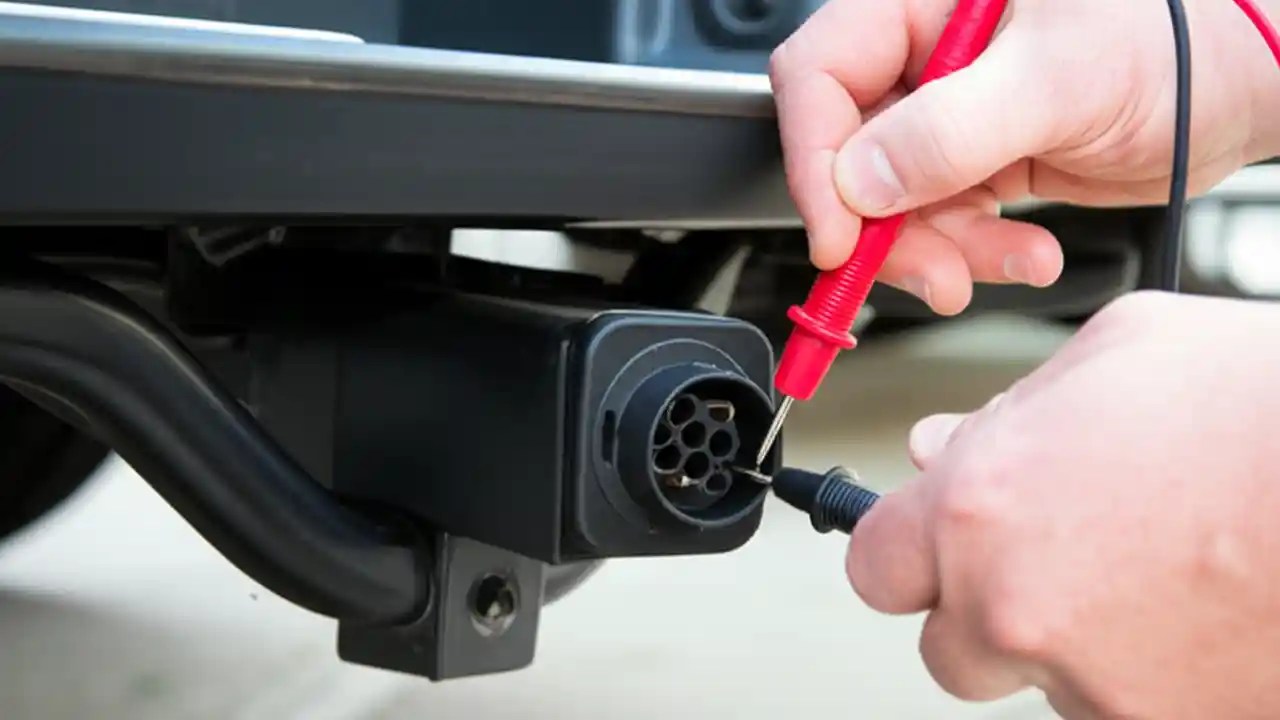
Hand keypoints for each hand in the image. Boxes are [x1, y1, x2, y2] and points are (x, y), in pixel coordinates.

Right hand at [770, 0, 1279, 313]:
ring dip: (938, 252)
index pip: (821, 75)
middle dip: (882, 227)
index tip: (838, 231)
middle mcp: (926, 59)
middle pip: (848, 153)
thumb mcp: (1058, 79)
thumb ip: (948, 130)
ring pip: (893, 202)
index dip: (815, 158)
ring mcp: (951, 114)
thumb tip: (858, 181)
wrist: (1246, 83)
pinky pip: (946, 221)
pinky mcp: (980, 160)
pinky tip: (1025, 255)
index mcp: (922, 5)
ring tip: (996, 267)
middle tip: (925, 272)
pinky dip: (977, 254)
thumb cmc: (1178, 38)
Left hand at [847, 291, 1279, 717]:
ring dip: (1077, 640)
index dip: (905, 553)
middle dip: (986, 610)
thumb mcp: (1116, 353)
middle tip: (1056, 560)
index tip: (929, 547)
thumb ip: (1006, 413)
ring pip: (1046, 683)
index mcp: (980, 508)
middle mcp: (1017, 608)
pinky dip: (1152, 673)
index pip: (875, 566)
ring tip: (1161, 570)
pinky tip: (1202, 609)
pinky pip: (1127, 708)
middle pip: (948, 649)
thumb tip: (940, 448)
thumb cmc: (1263, 405)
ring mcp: (1097, 686)